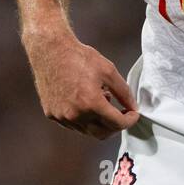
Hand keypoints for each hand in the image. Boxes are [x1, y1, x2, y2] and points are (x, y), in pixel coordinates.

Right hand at [23, 26, 139, 139]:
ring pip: (88, 131)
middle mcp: (75, 114)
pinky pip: (73, 125)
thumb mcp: (108, 71)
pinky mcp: (52, 115)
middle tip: (121, 113)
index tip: (133, 114)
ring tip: (101, 101)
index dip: (130, 120)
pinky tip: (86, 102)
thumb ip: (124, 92)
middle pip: (103, 133)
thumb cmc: (79, 57)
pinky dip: (84, 119)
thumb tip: (133, 106)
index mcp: (91, 103)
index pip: (117, 124)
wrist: (50, 50)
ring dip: (99, 122)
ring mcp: (62, 117)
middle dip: (116, 126)